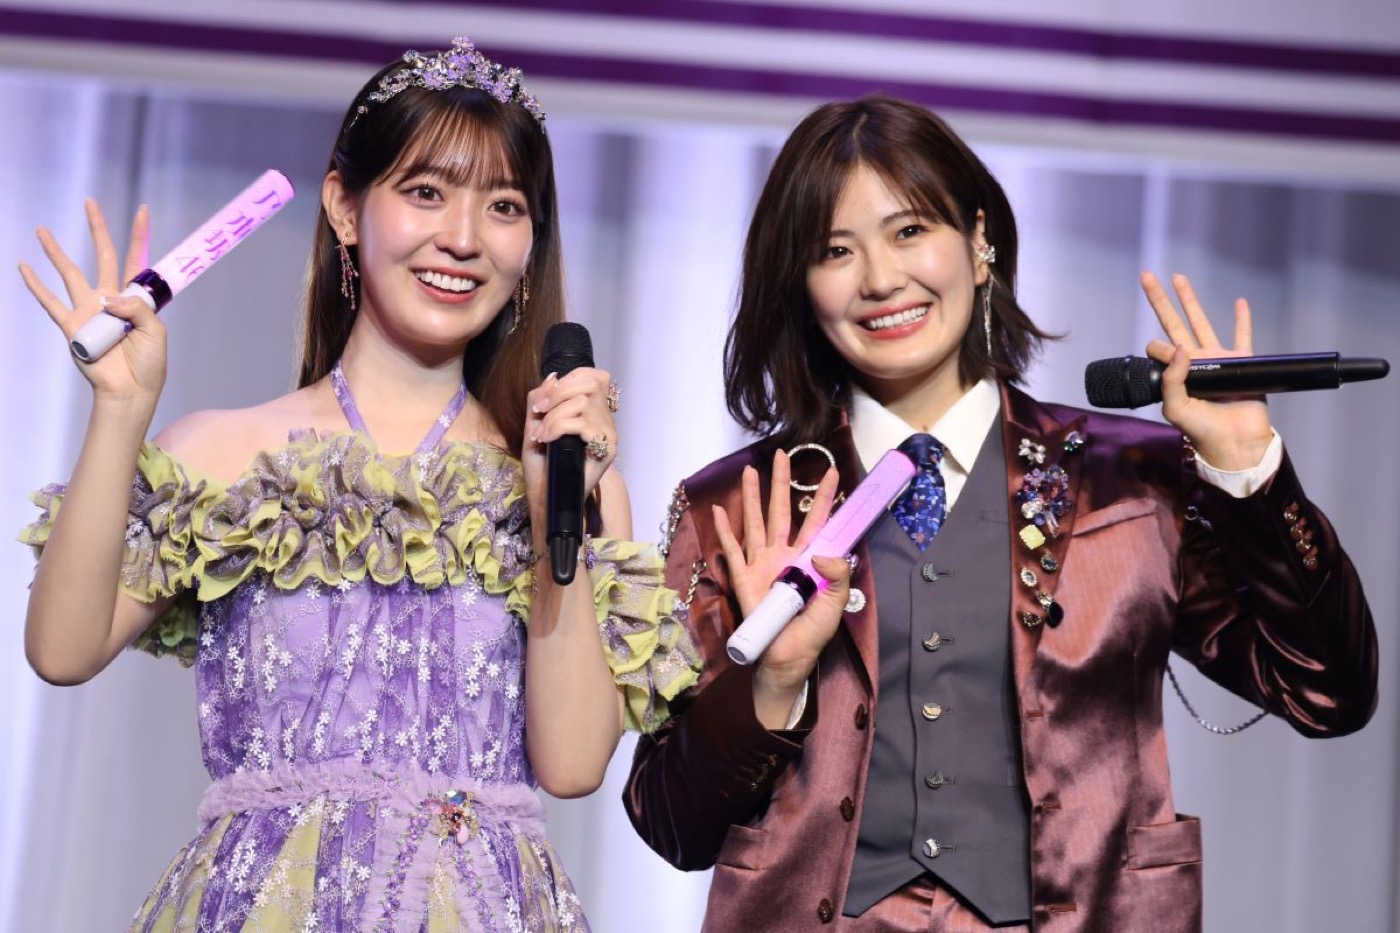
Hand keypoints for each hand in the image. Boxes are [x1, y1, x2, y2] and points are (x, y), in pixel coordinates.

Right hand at [18, 200, 165, 403]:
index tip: (142, 210)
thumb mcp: (156, 332)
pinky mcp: (72, 327)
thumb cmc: (149, 364)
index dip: (140, 236)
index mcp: (135, 299)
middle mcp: (111, 300)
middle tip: (90, 203)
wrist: (130, 391)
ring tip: (42, 230)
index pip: (137, 260)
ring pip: (70, 273)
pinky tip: (24, 267)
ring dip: (56, 252)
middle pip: (103, 256)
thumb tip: (107, 299)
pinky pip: (51, 302)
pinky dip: (36, 285)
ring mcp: (89, 311)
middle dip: (97, 229)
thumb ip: (137, 309)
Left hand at [521, 366, 618, 547]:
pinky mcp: (606, 450)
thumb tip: (552, 377)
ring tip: (540, 434)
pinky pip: (582, 424)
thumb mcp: (535, 424)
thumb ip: (541, 399)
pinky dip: (558, 428)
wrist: (546, 497)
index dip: (566, 380)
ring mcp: (608, 434)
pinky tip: (546, 440)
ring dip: (553, 416)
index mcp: (592, 411)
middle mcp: (605, 420)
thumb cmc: (542, 464)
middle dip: (558, 393)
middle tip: (538, 412)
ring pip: (582, 403)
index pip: (592, 377)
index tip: (542, 402)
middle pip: (590, 384)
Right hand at [714, 451, 847, 698]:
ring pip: (755, 523)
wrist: (786, 656)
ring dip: (752, 497)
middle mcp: (783, 555)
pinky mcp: (743, 578)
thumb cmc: (812, 632)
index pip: (817, 521)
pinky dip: (725, 531)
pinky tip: (720, 511)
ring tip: (749, 472)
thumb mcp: (836, 604)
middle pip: (781, 512)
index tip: (831, 473)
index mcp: (808, 559)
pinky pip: (732, 550)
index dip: (824, 498)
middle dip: (782, 484)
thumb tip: (824, 552)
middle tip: (781, 456)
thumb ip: (839, 576)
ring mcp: (761, 564)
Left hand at [1141, 272, 1273, 470]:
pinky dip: (1242, 319)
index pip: (1160, 348)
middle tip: (1147, 276)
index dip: (1158, 349)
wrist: (1235, 442)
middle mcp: (1194, 361)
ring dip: (1190, 300)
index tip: (1161, 355)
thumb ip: (1171, 380)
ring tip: (1178, 278)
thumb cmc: (1202, 430)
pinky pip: (1242, 336)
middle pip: (1174, 322)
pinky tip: (1240, 302)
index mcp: (1175, 372)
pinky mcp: (1242, 362)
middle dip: (1160, 300)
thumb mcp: (1176, 408)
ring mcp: (1218, 359)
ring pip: (1202, 322)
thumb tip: (1178, 347)